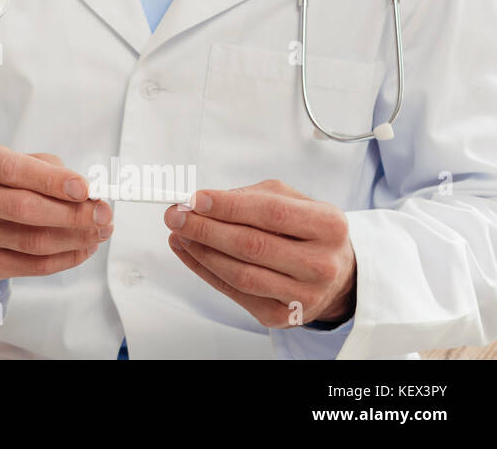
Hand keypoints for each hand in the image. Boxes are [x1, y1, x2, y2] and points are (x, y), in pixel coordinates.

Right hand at [0, 144, 111, 282]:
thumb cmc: (10, 183)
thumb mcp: (28, 163)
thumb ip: (56, 173)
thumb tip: (89, 197)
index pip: (16, 171)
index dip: (52, 181)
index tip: (85, 189)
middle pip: (25, 209)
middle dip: (72, 214)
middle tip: (104, 215)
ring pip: (34, 242)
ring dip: (76, 239)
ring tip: (100, 232)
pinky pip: (35, 266)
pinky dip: (67, 258)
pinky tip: (84, 248)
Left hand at [165, 178, 356, 327]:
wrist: (336, 273)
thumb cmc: (305, 229)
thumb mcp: (289, 200)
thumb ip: (248, 196)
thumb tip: (200, 202)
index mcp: (328, 225)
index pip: (271, 213)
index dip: (228, 206)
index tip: (195, 199)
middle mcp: (321, 264)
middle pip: (252, 246)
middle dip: (205, 229)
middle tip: (175, 215)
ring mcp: (304, 295)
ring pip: (240, 274)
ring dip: (201, 252)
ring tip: (180, 234)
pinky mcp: (284, 316)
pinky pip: (236, 294)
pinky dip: (206, 272)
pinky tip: (190, 253)